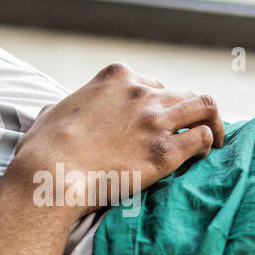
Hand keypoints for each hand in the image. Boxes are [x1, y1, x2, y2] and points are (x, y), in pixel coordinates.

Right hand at [10, 63, 223, 216]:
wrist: (48, 176)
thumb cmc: (42, 150)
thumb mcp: (48, 114)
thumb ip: (61, 106)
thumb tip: (53, 109)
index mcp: (115, 78)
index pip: (151, 82)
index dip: (153, 101)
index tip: (151, 119)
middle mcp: (141, 93)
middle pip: (181, 93)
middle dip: (184, 112)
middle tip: (185, 130)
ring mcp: (156, 121)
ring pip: (205, 108)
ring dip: (210, 122)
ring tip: (212, 139)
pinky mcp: (166, 151)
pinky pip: (202, 138)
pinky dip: (206, 145)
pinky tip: (200, 156)